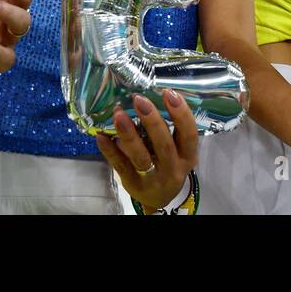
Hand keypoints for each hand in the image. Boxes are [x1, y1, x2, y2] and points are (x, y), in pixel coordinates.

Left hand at [95, 90, 198, 211]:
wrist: (158, 198)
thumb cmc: (168, 163)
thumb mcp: (177, 150)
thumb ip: (168, 128)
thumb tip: (146, 93)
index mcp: (187, 156)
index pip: (189, 135)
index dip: (181, 114)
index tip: (169, 92)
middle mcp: (172, 168)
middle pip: (164, 145)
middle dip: (152, 121)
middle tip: (139, 99)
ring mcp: (152, 178)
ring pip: (141, 157)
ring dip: (129, 134)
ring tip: (119, 114)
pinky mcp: (132, 183)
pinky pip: (120, 165)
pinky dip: (110, 150)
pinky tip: (101, 135)